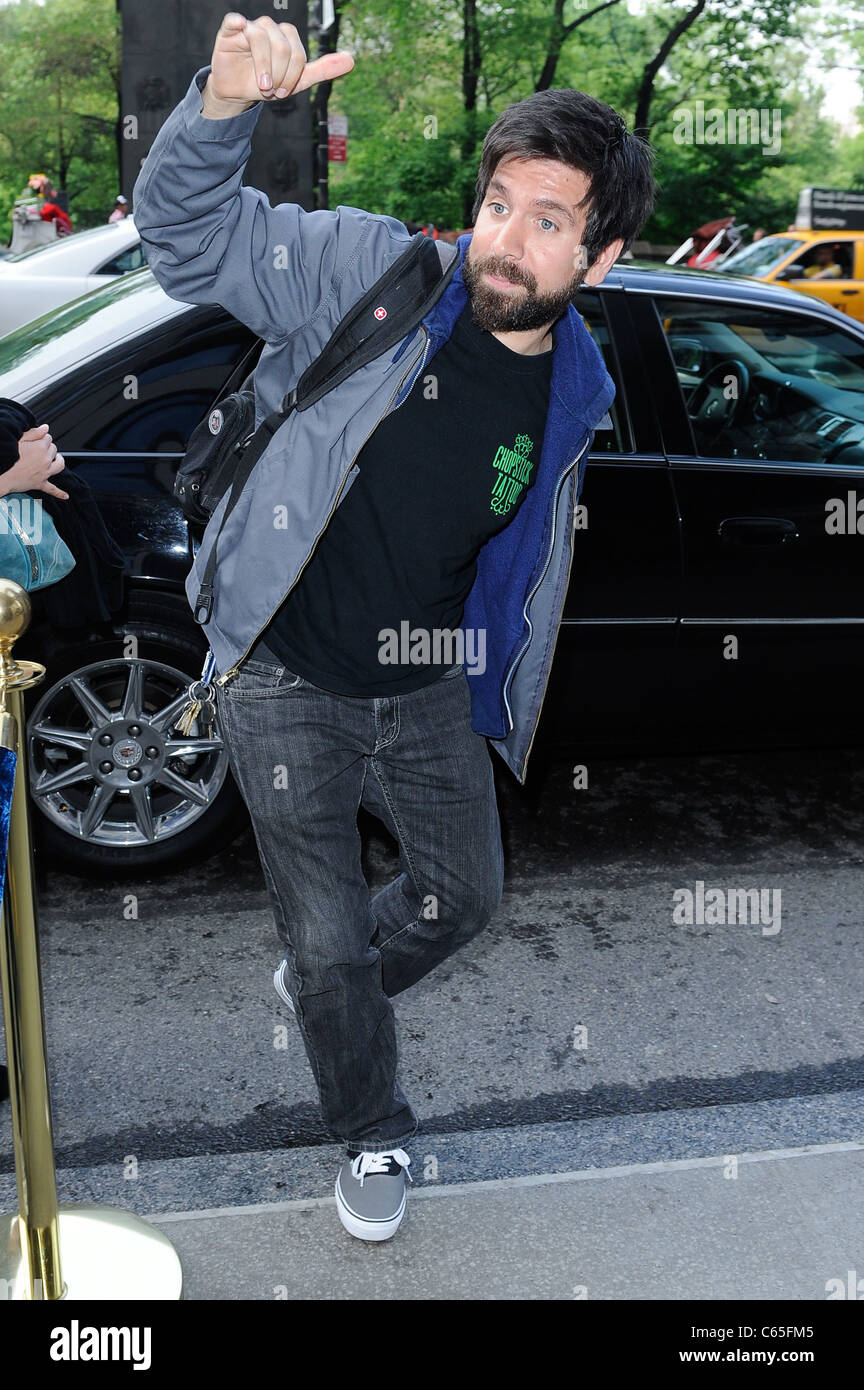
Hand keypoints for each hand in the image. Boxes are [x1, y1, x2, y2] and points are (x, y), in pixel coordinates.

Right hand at [1, 424, 68, 498]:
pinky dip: (59, 493)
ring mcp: (44, 473)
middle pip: (53, 450)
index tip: (36, 439)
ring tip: (58, 458)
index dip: (41, 437)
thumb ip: (33, 433)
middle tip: (38, 448)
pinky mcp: (40, 484)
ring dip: (59, 461)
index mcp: (40, 447)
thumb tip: (46, 428)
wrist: (0, 474)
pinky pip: (52, 489)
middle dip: (48, 447)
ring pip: (59, 465)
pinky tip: (66, 496)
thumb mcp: (18, 440)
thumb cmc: (6, 456)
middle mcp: (45, 460)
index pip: (48, 438)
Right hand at [207, 12, 353, 108]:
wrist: (237, 92)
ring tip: (261, 84)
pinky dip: (237, 22)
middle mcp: (270, 28)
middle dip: (278, 74)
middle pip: (281, 46)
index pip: (297, 52)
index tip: (283, 92)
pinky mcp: (230, 30)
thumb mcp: (297, 81)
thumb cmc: (267, 83)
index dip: (292, 75)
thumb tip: (351, 60)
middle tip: (271, 89)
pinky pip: (234, 20)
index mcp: (287, 37)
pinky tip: (240, 28)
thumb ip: (323, 70)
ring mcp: (249, 27)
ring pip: (261, 37)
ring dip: (263, 67)